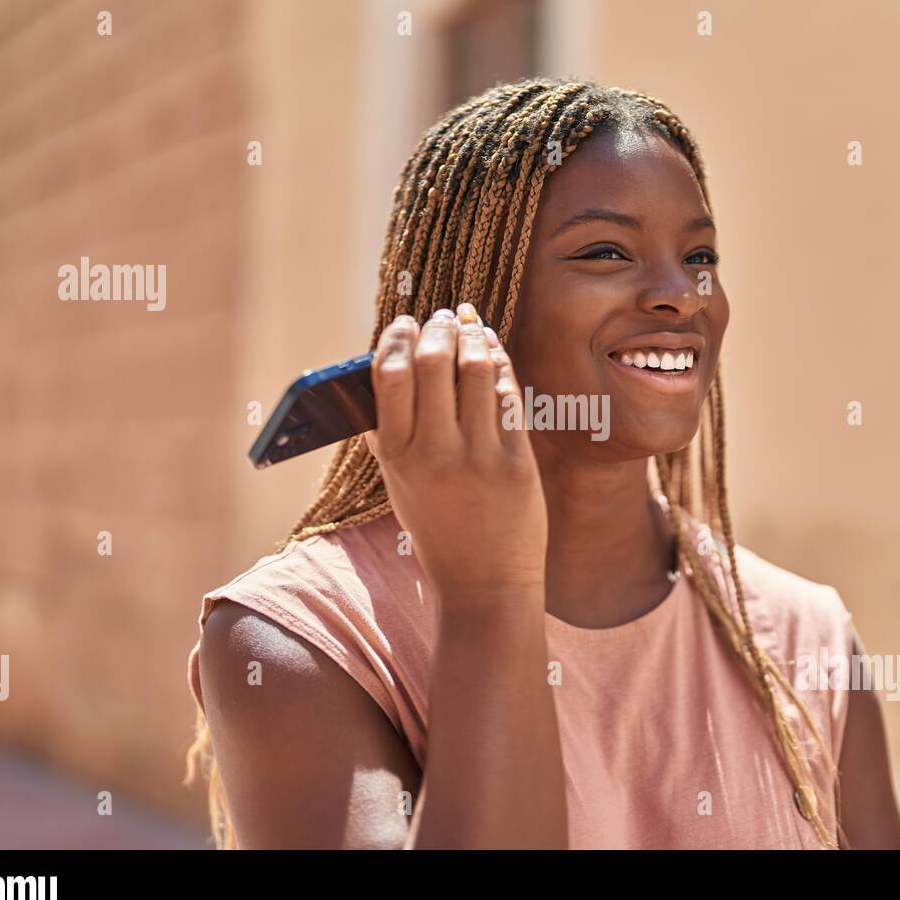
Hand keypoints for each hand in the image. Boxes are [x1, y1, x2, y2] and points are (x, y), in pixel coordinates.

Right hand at [364, 303, 547, 600]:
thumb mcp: (399, 486)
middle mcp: (434, 453)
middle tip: (444, 316)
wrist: (484, 583)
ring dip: (473, 336)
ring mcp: (478, 457)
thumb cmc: (439, 530)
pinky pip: (509, 395)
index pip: (390, 375)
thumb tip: (383, 372)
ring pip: (476, 370)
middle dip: (439, 327)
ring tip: (470, 324)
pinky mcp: (517, 462)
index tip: (406, 322)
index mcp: (396, 457)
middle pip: (434, 362)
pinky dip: (500, 362)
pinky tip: (493, 349)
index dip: (398, 337)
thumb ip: (389, 435)